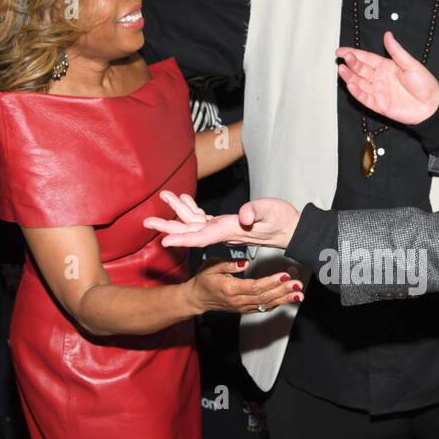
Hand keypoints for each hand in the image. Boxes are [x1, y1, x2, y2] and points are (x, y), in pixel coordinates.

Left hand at [144, 192, 299, 251]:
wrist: (291, 229)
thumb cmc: (283, 220)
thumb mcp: (272, 211)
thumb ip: (257, 212)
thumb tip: (245, 215)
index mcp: (229, 229)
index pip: (200, 237)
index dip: (181, 239)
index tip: (163, 242)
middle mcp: (223, 231)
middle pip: (190, 231)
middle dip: (168, 227)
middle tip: (146, 223)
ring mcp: (223, 228)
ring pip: (194, 223)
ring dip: (177, 212)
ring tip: (163, 196)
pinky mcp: (227, 224)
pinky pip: (203, 219)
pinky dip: (192, 209)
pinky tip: (185, 200)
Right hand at [189, 260, 303, 314]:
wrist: (197, 298)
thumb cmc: (204, 279)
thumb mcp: (211, 266)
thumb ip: (228, 264)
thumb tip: (245, 261)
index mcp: (230, 289)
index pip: (254, 286)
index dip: (271, 282)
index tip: (284, 276)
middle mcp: (237, 300)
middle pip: (264, 297)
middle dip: (282, 290)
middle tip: (297, 284)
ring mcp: (242, 307)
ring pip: (266, 304)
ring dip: (284, 299)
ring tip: (299, 294)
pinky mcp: (245, 309)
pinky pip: (263, 308)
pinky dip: (277, 303)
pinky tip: (288, 299)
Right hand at [336, 30, 438, 125]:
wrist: (431, 107)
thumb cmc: (425, 84)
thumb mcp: (411, 64)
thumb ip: (397, 51)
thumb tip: (387, 35)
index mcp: (387, 66)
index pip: (366, 58)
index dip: (353, 54)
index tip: (341, 51)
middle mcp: (380, 78)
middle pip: (360, 70)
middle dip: (351, 63)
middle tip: (344, 58)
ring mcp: (379, 92)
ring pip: (359, 83)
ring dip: (350, 77)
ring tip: (341, 70)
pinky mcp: (379, 105)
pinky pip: (365, 98)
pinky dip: (357, 92)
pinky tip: (351, 85)